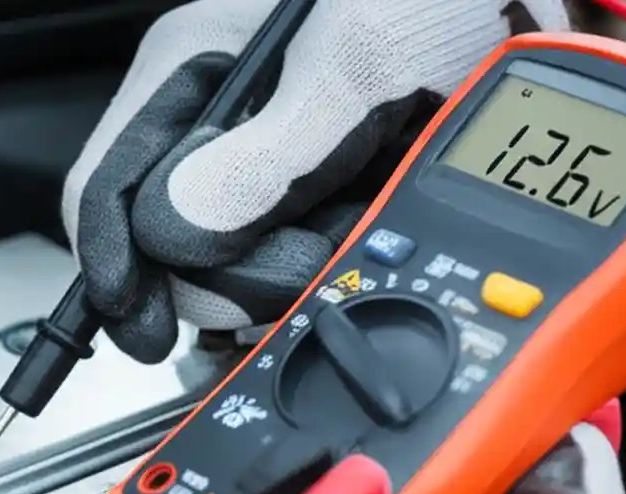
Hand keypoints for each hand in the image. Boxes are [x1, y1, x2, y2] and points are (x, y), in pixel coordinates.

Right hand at [63, 0, 568, 362]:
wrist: (519, 10)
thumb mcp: (357, 64)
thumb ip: (265, 156)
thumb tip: (176, 233)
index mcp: (189, 68)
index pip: (106, 185)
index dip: (115, 266)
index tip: (146, 331)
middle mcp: (211, 122)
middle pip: (167, 245)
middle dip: (234, 274)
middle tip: (306, 259)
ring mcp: (254, 165)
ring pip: (228, 267)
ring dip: (288, 271)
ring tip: (352, 224)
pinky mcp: (300, 197)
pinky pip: (280, 265)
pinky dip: (317, 269)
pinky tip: (352, 240)